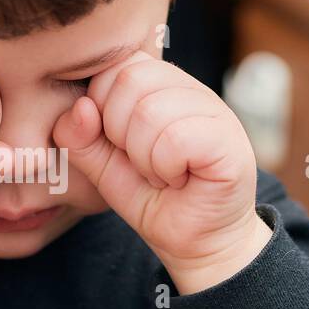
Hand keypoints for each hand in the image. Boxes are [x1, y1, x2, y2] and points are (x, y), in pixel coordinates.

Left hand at [52, 51, 271, 293]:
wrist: (194, 243)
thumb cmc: (152, 198)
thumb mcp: (102, 167)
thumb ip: (80, 137)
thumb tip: (80, 106)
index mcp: (159, 85)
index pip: (115, 65)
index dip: (101, 107)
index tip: (119, 145)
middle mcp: (189, 88)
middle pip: (130, 79)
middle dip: (119, 132)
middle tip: (141, 162)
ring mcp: (214, 109)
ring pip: (150, 111)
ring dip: (143, 157)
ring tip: (160, 174)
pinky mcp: (228, 138)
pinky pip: (175, 139)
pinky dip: (165, 168)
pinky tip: (177, 180)